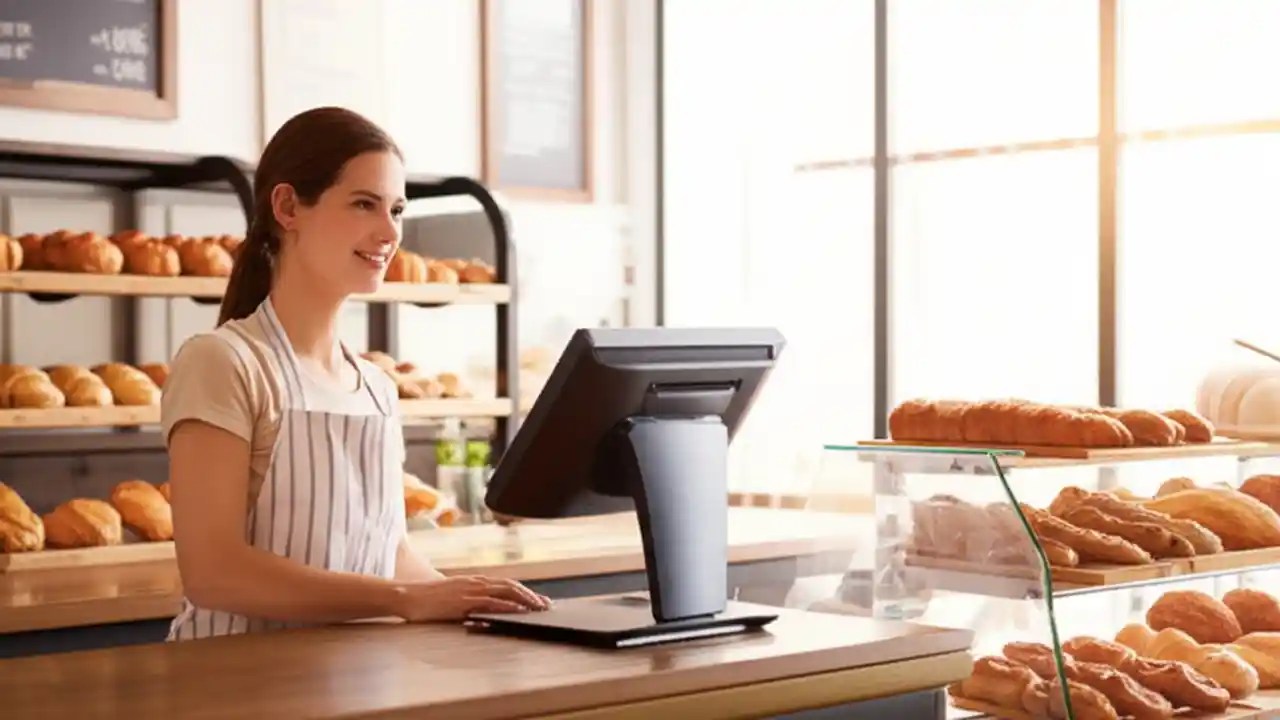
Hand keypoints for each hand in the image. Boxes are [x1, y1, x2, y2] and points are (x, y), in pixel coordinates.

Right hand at [391, 575, 551, 621]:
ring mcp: (470, 591)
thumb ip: (469, 601)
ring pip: (504, 591)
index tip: (538, 599)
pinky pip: (490, 602)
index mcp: (474, 581)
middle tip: (546, 605)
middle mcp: (476, 582)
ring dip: (524, 599)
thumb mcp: (453, 597)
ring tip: (539, 607)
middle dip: (531, 595)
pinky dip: (506, 605)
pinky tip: (517, 610)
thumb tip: (482, 611)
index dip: (524, 591)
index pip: (506, 584)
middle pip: (511, 585)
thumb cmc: (427, 598)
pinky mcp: (463, 601)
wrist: (408, 596)